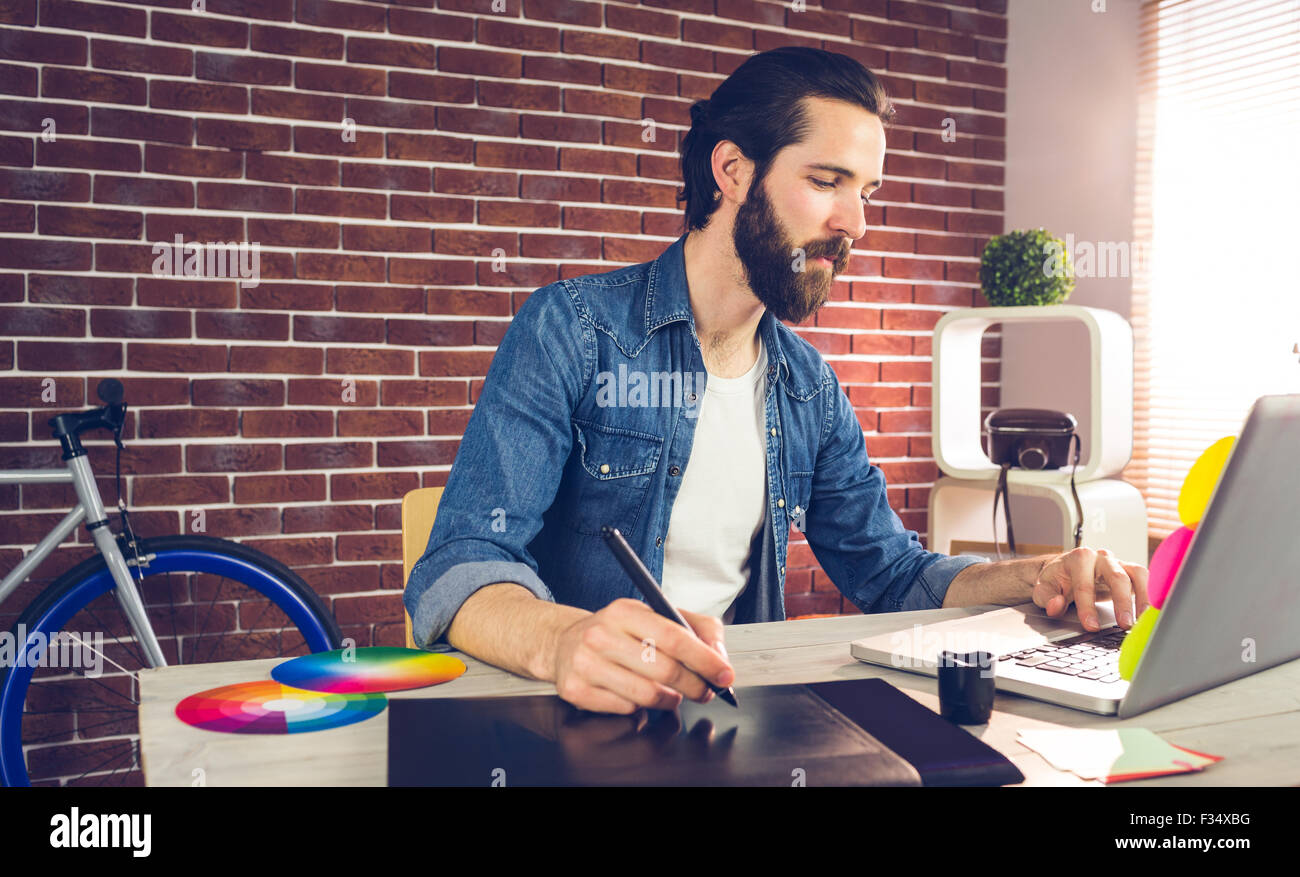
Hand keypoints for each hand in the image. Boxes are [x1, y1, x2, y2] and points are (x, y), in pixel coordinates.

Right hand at [549, 598, 734, 714]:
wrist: (564, 643)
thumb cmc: (619, 632)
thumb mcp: (653, 616)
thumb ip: (695, 628)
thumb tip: (719, 654)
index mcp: (624, 611)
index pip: (674, 636)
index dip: (705, 659)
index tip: (724, 674)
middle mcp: (601, 635)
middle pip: (663, 669)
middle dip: (694, 685)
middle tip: (705, 691)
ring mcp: (585, 663)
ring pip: (645, 695)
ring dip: (669, 700)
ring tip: (673, 695)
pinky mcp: (576, 690)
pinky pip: (625, 709)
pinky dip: (640, 708)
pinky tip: (637, 695)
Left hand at [1032, 547, 1149, 631]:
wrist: (1065, 570)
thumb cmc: (1057, 579)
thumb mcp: (1043, 589)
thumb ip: (1047, 598)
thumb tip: (1055, 606)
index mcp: (1078, 558)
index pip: (1084, 584)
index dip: (1088, 607)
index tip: (1091, 626)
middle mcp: (1100, 557)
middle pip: (1116, 576)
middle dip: (1121, 602)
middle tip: (1124, 624)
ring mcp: (1117, 562)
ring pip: (1136, 574)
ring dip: (1142, 597)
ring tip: (1143, 620)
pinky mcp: (1129, 571)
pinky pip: (1144, 579)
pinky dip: (1150, 594)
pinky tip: (1149, 612)